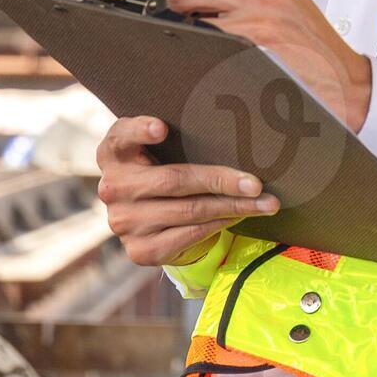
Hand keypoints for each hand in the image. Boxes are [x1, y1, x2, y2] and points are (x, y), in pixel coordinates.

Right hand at [94, 114, 279, 267]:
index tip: (162, 128)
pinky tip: (239, 216)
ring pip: (189, 211)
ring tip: (264, 203)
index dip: (140, 131)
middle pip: (173, 180)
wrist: (151, 220)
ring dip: (232, 207)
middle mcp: (112, 188)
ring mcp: (123, 222)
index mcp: (113, 154)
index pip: (121, 136)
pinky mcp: (139, 250)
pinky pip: (189, 235)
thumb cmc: (164, 169)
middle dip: (221, 181)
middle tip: (256, 183)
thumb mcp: (162, 150)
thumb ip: (178, 136)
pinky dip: (219, 225)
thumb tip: (239, 126)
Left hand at [165, 0, 373, 132]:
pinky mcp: (253, 49)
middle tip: (195, 29)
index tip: (193, 5)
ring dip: (192, 36)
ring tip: (217, 49)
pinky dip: (205, 58)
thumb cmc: (312, 47)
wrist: (345, 83)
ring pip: (187, 19)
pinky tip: (225, 66)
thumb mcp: (284, 0)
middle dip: (179, 9)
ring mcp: (256, 18)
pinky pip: (204, 48)